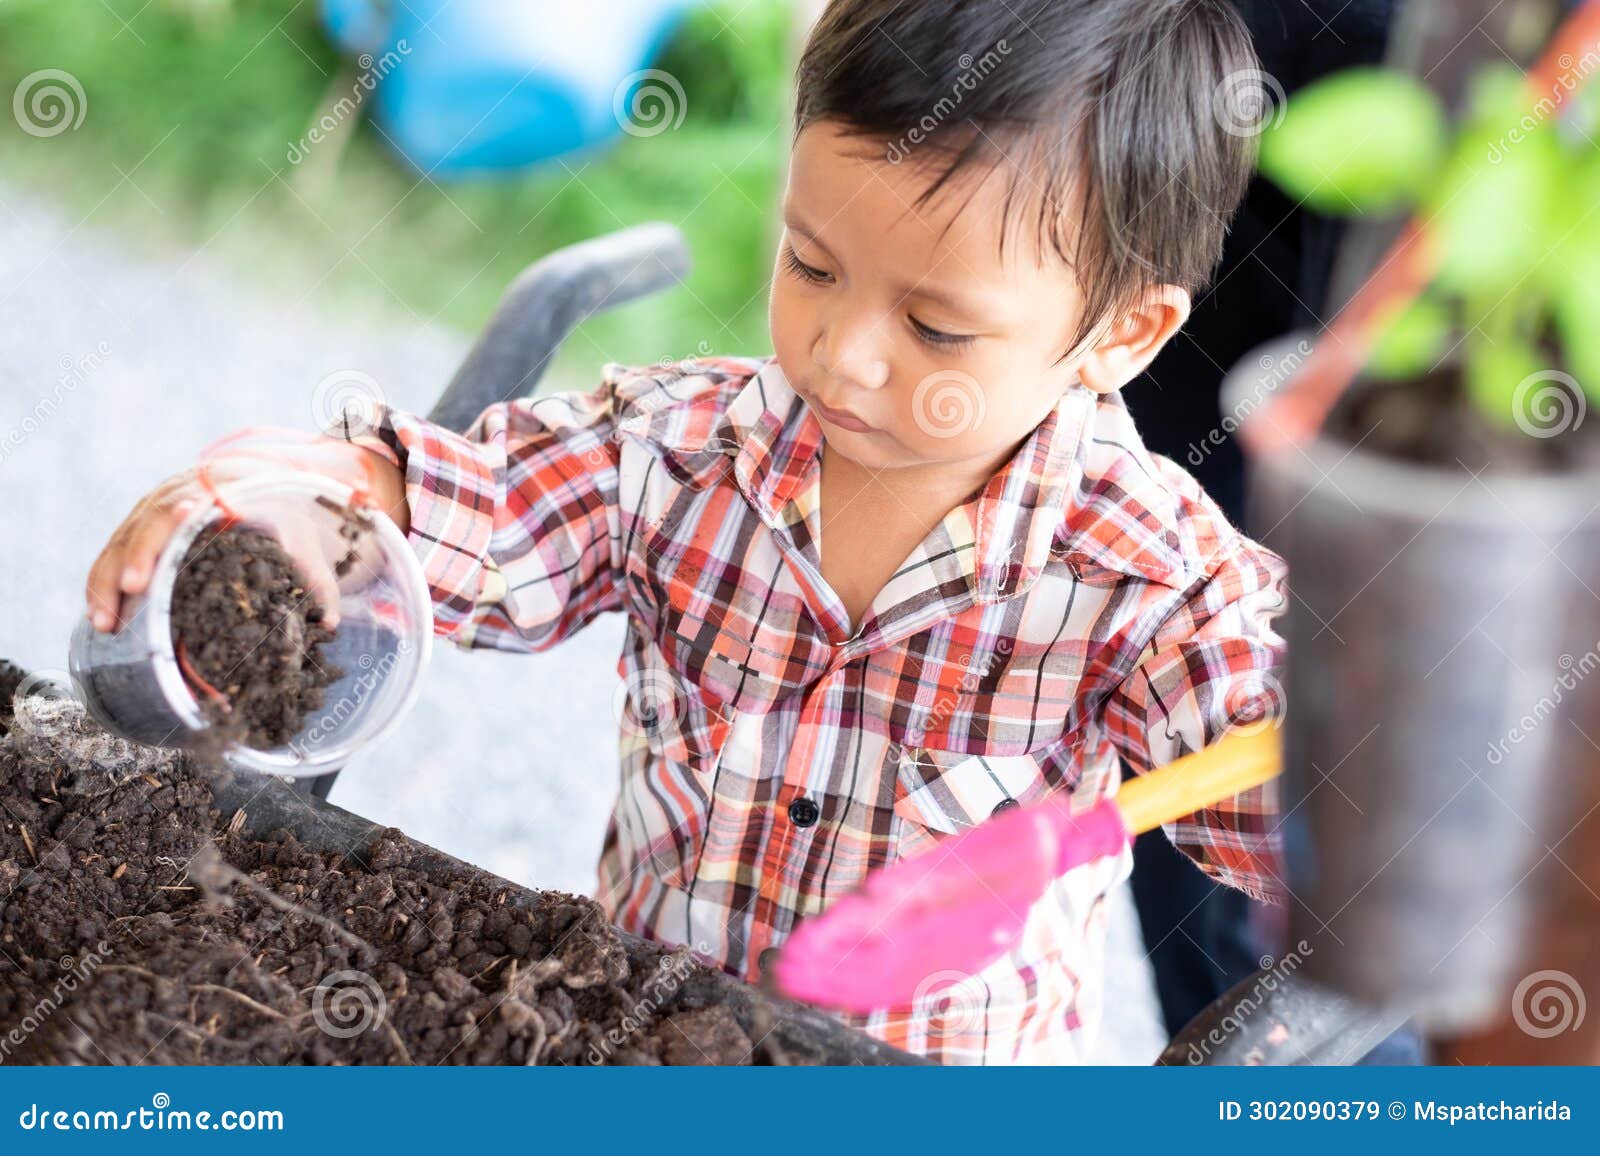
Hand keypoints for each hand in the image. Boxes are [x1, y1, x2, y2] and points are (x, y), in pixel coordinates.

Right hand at [85, 433, 406, 632]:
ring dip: (109, 579)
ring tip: (104, 622)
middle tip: (130, 593)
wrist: (263, 478)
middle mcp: (185, 489)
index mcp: (226, 486)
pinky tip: (101, 614)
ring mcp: (158, 502)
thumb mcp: (305, 539)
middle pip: (151, 520)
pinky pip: (115, 548)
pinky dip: (104, 580)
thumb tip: (326, 623)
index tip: (168, 541)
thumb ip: (318, 579)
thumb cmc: (285, 511)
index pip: (197, 499)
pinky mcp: (142, 520)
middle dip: (138, 557)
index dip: (179, 519)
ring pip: (124, 536)